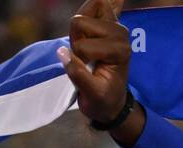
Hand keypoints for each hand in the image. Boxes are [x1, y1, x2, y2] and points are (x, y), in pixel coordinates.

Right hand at [56, 0, 129, 126]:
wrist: (111, 102)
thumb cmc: (103, 100)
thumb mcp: (92, 95)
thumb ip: (79, 76)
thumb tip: (62, 52)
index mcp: (120, 50)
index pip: (82, 42)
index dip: (77, 56)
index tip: (87, 69)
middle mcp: (120, 34)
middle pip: (78, 22)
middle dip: (75, 39)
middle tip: (85, 57)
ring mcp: (114, 26)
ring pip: (82, 11)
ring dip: (77, 30)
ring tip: (86, 48)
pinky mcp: (108, 22)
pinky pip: (99, 3)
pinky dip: (103, 3)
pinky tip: (112, 0)